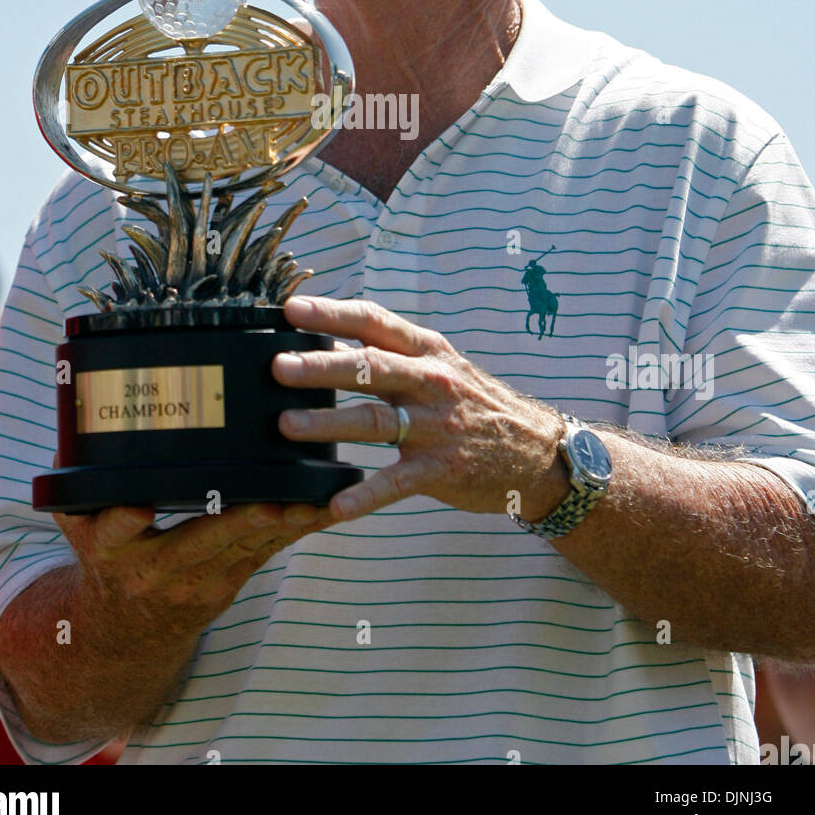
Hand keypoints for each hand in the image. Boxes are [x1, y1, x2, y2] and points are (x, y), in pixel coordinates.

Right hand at [53, 499, 333, 638]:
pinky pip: (266, 553)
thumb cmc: (104, 560)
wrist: (124, 633)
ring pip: (243, 548)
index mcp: (110, 551)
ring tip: (313, 501)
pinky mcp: (230, 582)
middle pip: (198, 542)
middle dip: (235, 522)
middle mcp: (154, 571)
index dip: (126, 520)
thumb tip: (70, 428)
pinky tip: (324, 509)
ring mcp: (196, 581)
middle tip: (266, 501)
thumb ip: (73, 486)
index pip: (113, 533)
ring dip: (281, 526)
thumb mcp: (78, 529)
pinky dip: (296, 530)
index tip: (139, 509)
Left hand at [273, 296, 569, 522]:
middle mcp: (431, 382)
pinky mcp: (442, 469)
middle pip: (370, 368)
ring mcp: (437, 427)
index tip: (291, 309)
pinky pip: (396, 483)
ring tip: (287, 426)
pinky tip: (335, 506)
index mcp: (426, 351)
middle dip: (321, 366)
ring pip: (376, 421)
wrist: (537, 451)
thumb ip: (389, 355)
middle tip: (278, 366)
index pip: (375, 322)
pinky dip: (364, 495)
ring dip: (329, 424)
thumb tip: (328, 340)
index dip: (333, 313)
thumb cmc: (474, 404)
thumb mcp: (439, 366)